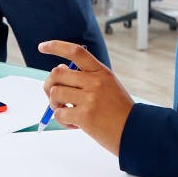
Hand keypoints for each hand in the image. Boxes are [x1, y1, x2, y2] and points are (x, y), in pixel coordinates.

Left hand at [39, 41, 133, 155]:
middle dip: (48, 84)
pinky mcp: (84, 116)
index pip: (76, 51)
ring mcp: (89, 98)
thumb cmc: (118, 109)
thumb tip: (59, 71)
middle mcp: (95, 81)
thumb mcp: (108, 85)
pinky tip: (74, 124)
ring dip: (54, 104)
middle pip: (57, 73)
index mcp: (101, 71)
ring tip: (66, 111)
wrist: (134, 130)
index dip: (56, 46)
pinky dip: (62, 120)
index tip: (43, 46)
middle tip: (53, 95)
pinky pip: (59, 114)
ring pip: (55, 94)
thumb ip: (86, 77)